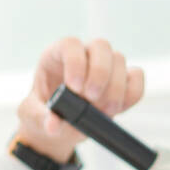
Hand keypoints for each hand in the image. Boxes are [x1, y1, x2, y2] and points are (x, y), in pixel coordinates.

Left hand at [15, 37, 144, 162]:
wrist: (59, 125)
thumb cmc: (42, 114)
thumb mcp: (34, 117)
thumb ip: (41, 119)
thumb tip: (53, 126)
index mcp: (56, 55)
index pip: (70, 44)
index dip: (76, 62)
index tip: (74, 88)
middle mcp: (83, 55)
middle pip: (101, 46)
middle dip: (100, 73)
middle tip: (91, 99)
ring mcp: (104, 65)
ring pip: (120, 60)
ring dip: (115, 88)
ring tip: (102, 111)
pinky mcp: (121, 80)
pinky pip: (136, 77)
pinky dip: (132, 93)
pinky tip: (118, 109)